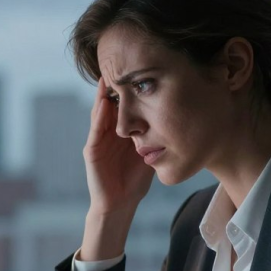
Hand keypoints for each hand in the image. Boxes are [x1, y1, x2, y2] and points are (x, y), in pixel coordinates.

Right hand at [83, 77, 154, 216]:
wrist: (121, 205)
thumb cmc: (135, 182)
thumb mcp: (150, 154)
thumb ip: (156, 137)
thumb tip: (179, 122)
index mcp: (122, 133)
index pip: (124, 106)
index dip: (129, 90)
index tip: (138, 71)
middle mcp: (108, 133)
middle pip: (110, 104)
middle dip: (114, 86)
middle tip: (119, 65)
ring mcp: (98, 141)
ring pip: (100, 112)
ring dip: (103, 95)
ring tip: (108, 77)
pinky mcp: (91, 151)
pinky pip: (95, 129)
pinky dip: (98, 116)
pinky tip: (103, 103)